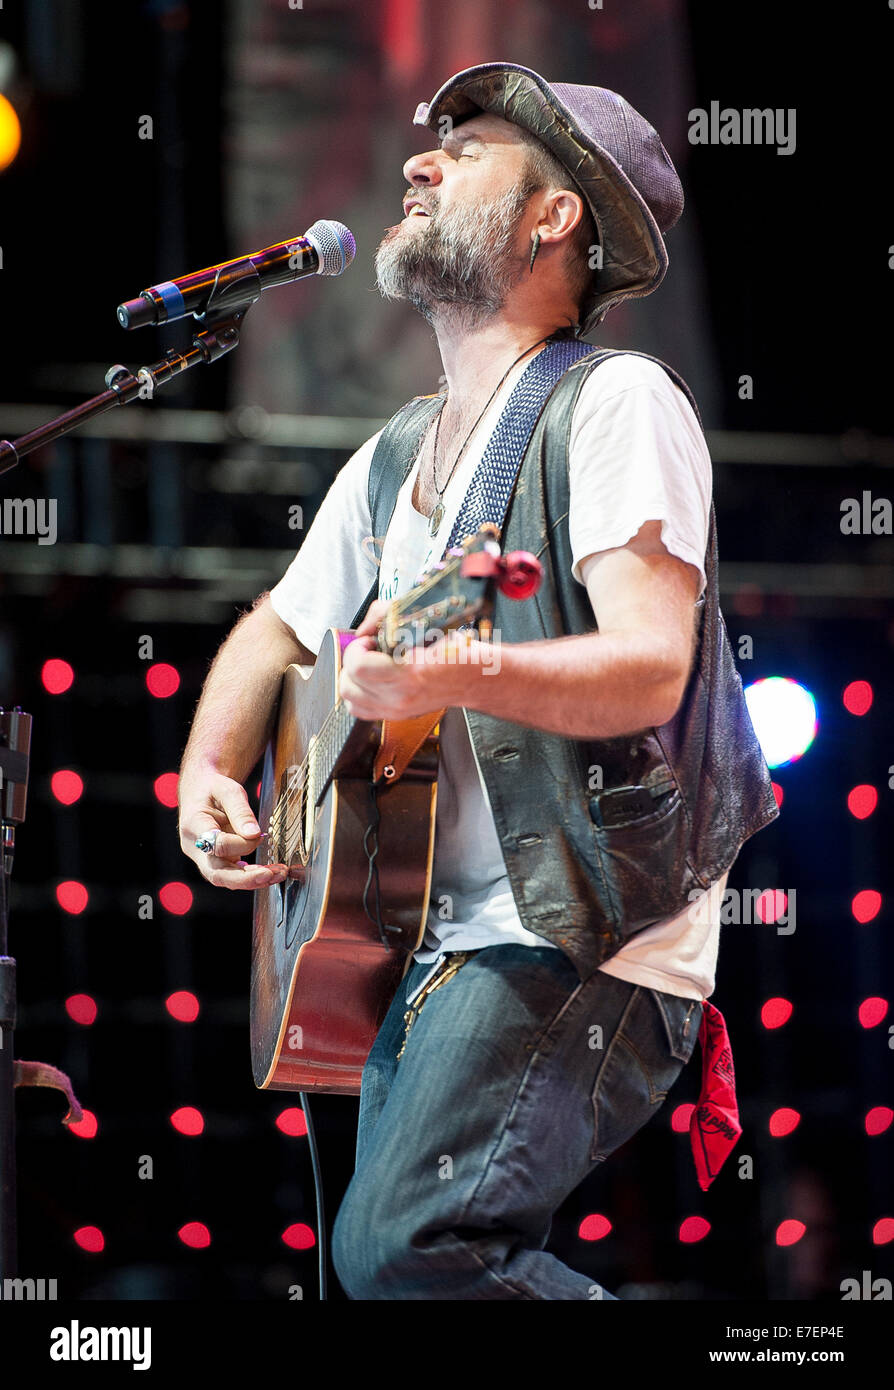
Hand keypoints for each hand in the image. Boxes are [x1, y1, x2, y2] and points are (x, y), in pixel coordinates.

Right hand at [178, 770, 288, 890]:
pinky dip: (251, 876)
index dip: (241, 843)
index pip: (217, 845)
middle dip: (245, 879)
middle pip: (217, 873)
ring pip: (225, 878)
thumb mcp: (228, 790)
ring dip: (252, 880)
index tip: (260, 834)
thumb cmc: (212, 789)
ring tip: (278, 874)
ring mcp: (203, 857)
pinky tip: (269, 873)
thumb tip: (254, 834)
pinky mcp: (215, 862)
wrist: (199, 792)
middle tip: (271, 875)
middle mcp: (195, 847)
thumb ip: (240, 811)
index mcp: (194, 825)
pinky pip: (231, 874)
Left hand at [340, 599, 478, 720]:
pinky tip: (371, 681)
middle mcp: (400, 699)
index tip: (370, 640)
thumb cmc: (456, 651)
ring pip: (349, 701)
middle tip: (368, 651)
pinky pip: (360, 710)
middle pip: (347, 685)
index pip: (358, 667)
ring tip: (368, 666)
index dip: (357, 648)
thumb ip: (386, 615)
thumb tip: (365, 627)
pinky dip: (359, 694)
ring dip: (352, 680)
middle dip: (352, 662)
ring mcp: (397, 711)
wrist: (475, 677)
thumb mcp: (425, 622)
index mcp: (409, 675)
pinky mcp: (396, 716)